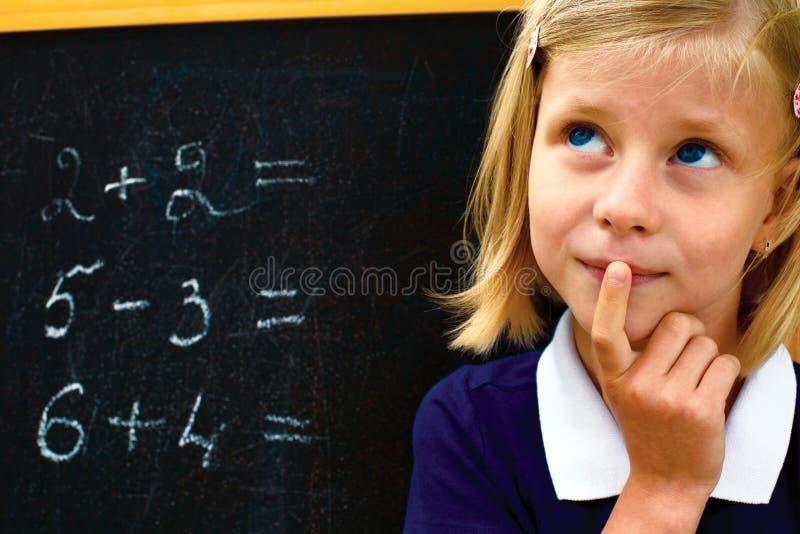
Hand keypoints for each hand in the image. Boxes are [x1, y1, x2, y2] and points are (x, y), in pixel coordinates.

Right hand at [591, 261, 740, 496]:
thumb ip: (632, 356)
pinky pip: (725, 364)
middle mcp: (636, 385)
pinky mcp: (701, 409)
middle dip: (689, 334)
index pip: (606, 331)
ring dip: (708, 358)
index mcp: (614, 376)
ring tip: (694, 386)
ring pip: (706, 344)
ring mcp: (668, 398)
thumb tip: (663, 312)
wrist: (665, 480)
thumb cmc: (647, 425)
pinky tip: (710, 397)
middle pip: (678, 324)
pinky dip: (725, 374)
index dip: (612, 298)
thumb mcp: (623, 390)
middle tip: (683, 360)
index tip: (618, 268)